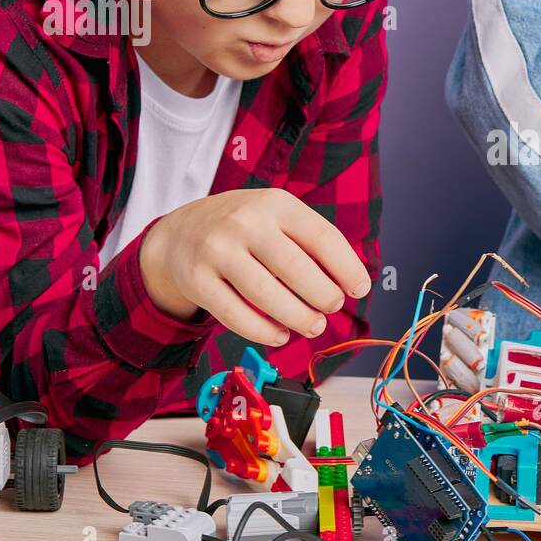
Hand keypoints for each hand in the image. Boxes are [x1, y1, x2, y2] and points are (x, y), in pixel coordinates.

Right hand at [139, 188, 371, 345]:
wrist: (180, 232)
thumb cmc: (245, 229)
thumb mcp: (277, 218)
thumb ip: (311, 243)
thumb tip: (351, 283)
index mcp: (275, 204)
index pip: (321, 236)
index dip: (346, 267)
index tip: (360, 289)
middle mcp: (244, 223)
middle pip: (294, 267)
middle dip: (322, 294)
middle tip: (333, 308)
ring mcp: (216, 251)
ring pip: (264, 293)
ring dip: (296, 316)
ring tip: (313, 326)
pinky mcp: (196, 280)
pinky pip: (234, 314)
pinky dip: (262, 331)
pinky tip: (280, 335)